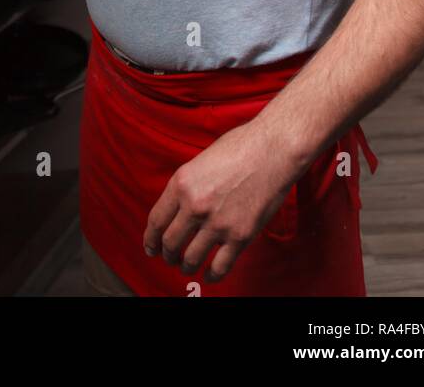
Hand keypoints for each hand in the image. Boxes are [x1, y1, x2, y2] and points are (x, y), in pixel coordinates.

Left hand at [143, 120, 299, 283]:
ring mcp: (217, 223)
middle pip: (170, 243)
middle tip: (169, 257)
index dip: (150, 239)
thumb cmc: (239, 148)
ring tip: (186, 266)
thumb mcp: (200, 161)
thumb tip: (178, 209)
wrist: (273, 150)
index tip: (151, 247)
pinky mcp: (240, 236)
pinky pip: (219, 266)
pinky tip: (208, 275)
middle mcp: (195, 206)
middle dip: (167, 254)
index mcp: (181, 184)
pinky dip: (211, 276)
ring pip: (190, 258)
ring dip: (186, 266)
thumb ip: (187, 187)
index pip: (156, 221)